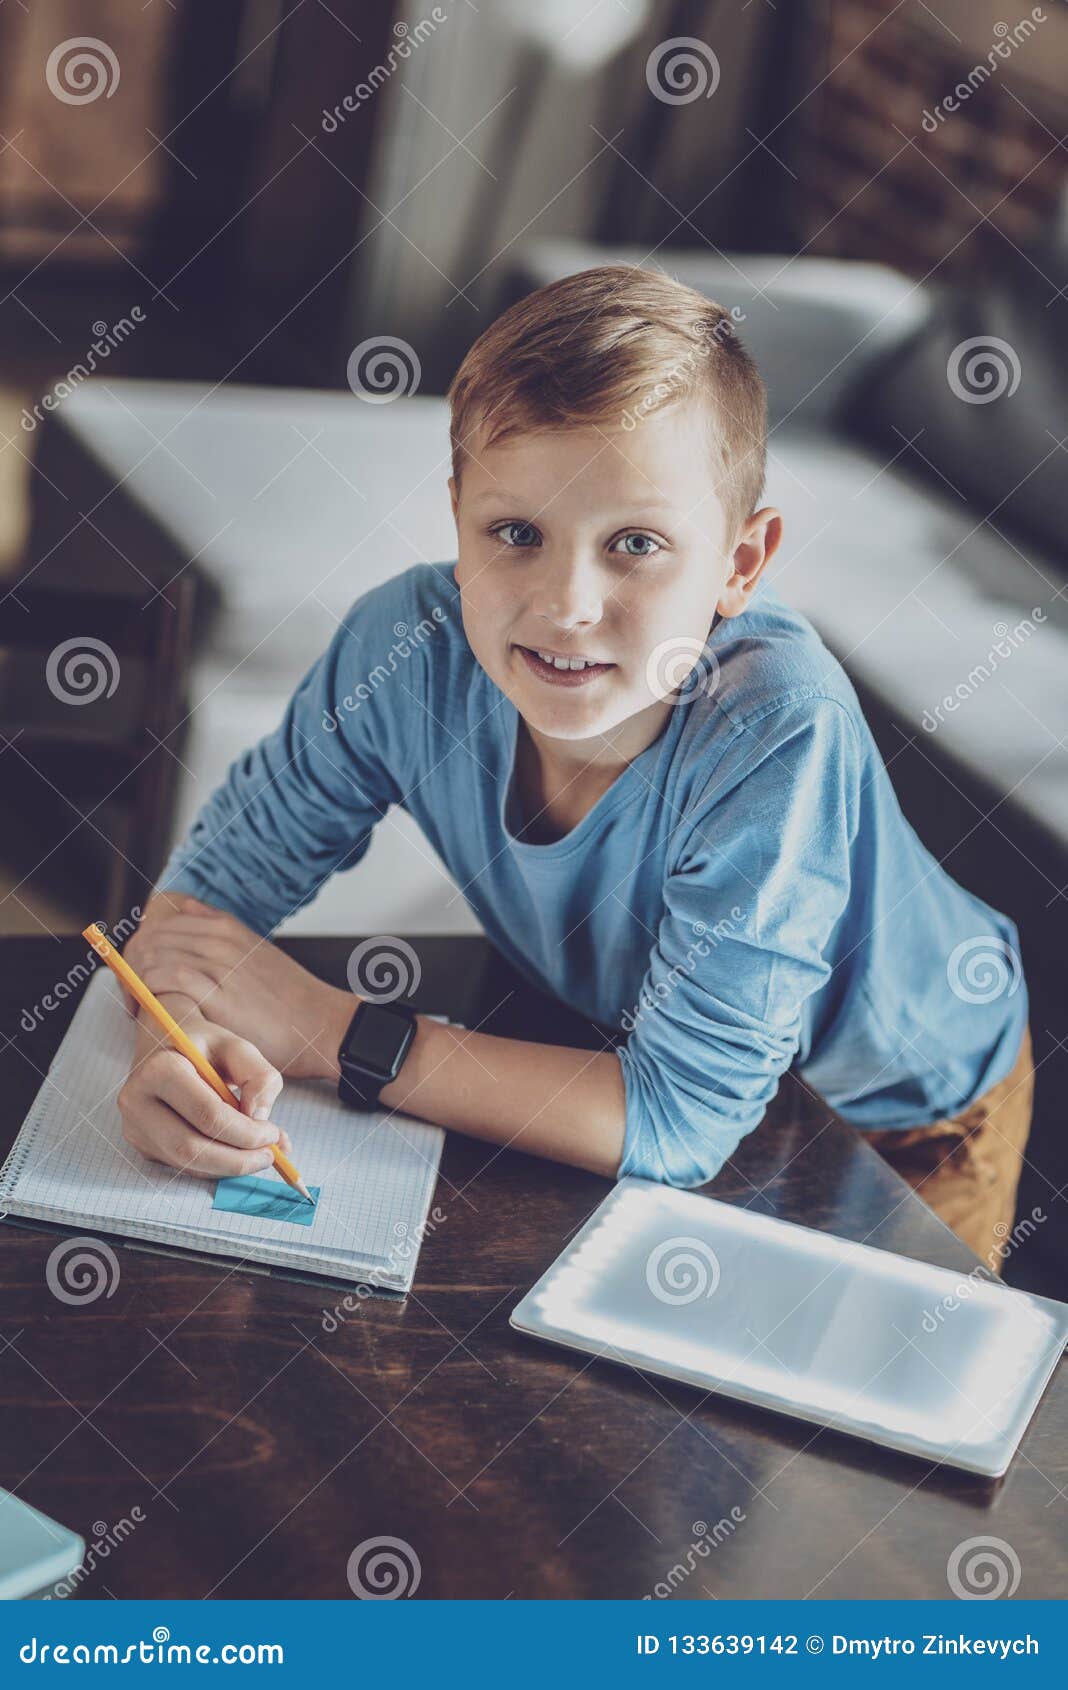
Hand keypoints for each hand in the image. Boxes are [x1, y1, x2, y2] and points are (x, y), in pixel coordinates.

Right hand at [119, 1002, 293, 1178]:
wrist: (164, 1043)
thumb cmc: (204, 1046)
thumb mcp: (237, 1047)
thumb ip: (260, 1076)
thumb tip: (260, 1118)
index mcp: (159, 1070)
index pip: (208, 1116)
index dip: (246, 1133)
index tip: (274, 1133)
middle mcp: (137, 1101)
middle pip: (191, 1149)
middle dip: (237, 1160)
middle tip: (271, 1155)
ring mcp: (134, 1126)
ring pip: (186, 1164)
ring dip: (228, 1166)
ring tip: (259, 1154)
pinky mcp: (141, 1143)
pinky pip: (182, 1166)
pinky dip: (215, 1166)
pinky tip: (236, 1152)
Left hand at [125, 897, 352, 1080]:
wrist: (322, 1021)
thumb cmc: (289, 999)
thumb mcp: (254, 950)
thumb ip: (218, 931)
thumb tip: (185, 912)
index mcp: (225, 926)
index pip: (160, 922)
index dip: (142, 948)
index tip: (142, 975)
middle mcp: (218, 938)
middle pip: (150, 938)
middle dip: (133, 968)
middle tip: (136, 998)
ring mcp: (217, 962)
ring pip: (151, 957)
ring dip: (138, 984)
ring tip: (144, 1010)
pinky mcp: (216, 991)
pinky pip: (164, 979)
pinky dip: (150, 995)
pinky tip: (157, 1013)